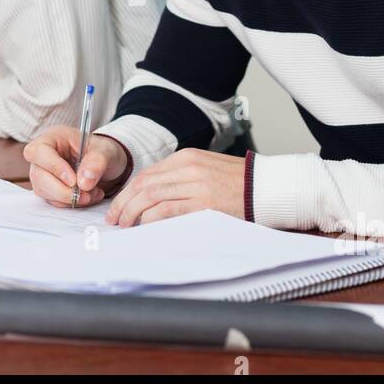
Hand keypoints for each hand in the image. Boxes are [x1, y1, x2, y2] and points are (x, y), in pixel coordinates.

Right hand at [23, 127, 127, 208]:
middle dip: (62, 190)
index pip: (39, 151)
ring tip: (92, 193)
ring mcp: (44, 173)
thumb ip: (96, 162)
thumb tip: (84, 182)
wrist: (108, 164)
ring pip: (43, 191)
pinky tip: (88, 196)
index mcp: (53, 137)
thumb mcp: (106, 151)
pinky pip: (53, 201)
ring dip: (68, 198)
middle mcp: (44, 155)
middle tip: (84, 194)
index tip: (73, 181)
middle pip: (38, 175)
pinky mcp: (49, 189)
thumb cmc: (103, 151)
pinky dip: (71, 203)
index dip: (54, 167)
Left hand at [106, 148, 244, 226]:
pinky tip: (144, 227)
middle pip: (143, 184)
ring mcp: (195, 184)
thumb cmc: (239, 183)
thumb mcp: (206, 170)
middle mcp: (188, 167)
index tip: (119, 205)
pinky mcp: (203, 203)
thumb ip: (181, 178)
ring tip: (125, 225)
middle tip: (114, 219)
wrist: (268, 187)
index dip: (128, 191)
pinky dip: (150, 219)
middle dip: (123, 202)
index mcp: (187, 157)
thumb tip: (153, 197)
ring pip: (150, 196)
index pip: (147, 174)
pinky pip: (167, 210)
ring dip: (132, 212)